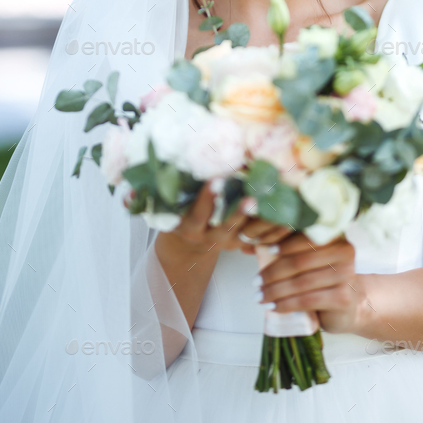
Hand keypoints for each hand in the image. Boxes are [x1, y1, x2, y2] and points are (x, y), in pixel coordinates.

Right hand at [157, 182, 289, 257]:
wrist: (188, 242)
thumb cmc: (175, 214)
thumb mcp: (159, 209)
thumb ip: (144, 200)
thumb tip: (127, 193)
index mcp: (190, 227)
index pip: (198, 214)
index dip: (206, 199)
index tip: (216, 180)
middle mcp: (211, 237)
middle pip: (228, 226)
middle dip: (240, 211)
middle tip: (253, 195)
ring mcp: (230, 241)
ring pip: (251, 233)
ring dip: (265, 221)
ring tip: (280, 206)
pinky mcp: (245, 242)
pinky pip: (265, 239)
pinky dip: (279, 229)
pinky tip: (294, 216)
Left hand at [256, 233, 365, 333]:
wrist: (348, 305)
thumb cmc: (321, 278)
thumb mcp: (306, 260)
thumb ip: (282, 248)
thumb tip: (246, 244)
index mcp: (334, 236)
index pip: (304, 236)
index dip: (281, 242)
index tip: (262, 249)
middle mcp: (344, 251)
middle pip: (299, 261)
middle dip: (272, 273)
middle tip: (255, 282)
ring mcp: (346, 275)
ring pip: (300, 283)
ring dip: (275, 291)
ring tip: (259, 296)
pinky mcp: (343, 297)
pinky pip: (307, 300)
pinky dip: (286, 304)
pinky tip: (273, 307)